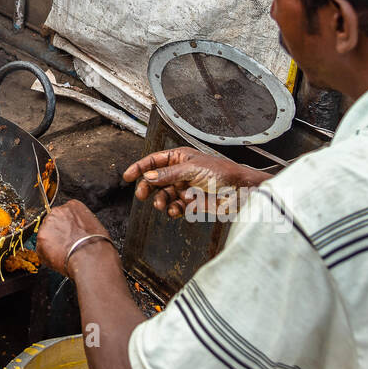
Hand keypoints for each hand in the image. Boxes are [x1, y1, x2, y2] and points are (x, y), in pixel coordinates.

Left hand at [37, 199, 112, 276]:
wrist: (90, 257)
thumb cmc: (96, 244)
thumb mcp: (94, 226)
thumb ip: (81, 224)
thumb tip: (79, 232)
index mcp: (72, 206)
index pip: (65, 213)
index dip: (68, 226)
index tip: (70, 233)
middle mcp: (58, 212)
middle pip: (53, 222)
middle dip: (58, 233)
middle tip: (66, 244)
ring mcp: (47, 224)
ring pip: (46, 234)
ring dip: (51, 243)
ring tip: (64, 253)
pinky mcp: (40, 238)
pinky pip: (41, 248)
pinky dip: (47, 254)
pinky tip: (59, 258)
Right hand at [122, 148, 266, 218]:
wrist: (240, 192)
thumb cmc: (222, 173)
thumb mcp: (192, 169)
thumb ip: (169, 174)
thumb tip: (149, 177)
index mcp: (179, 157)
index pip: (154, 161)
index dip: (140, 168)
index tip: (128, 176)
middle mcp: (180, 172)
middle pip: (155, 179)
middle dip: (148, 187)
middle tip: (142, 195)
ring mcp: (185, 187)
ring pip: (164, 195)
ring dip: (160, 200)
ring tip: (162, 204)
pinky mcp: (191, 203)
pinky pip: (174, 207)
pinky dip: (172, 210)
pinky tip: (174, 211)